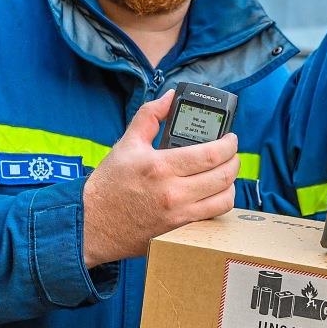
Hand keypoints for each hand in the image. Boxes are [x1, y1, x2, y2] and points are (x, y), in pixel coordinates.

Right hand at [82, 90, 239, 267]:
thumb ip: (150, 115)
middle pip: (223, 176)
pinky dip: (219, 203)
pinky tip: (213, 193)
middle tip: (231, 153)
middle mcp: (173, 193)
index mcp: (161, 166)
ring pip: (224, 199)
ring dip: (231, 183)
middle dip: (234, 160)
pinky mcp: (178, 230)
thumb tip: (170, 97)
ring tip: (225, 173)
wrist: (91, 223)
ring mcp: (178, 215)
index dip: (229, 144)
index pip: (212, 154)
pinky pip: (212, 217)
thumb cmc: (109, 183)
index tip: (230, 138)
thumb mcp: (127, 143)